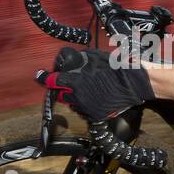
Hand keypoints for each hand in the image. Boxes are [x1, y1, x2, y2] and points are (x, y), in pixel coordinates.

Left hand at [35, 47, 153, 120]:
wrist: (133, 84)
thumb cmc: (115, 68)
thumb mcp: (94, 58)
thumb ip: (77, 61)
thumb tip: (66, 63)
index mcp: (76, 82)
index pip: (52, 82)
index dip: (45, 78)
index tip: (40, 76)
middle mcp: (78, 97)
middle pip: (60, 94)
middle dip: (61, 88)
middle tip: (69, 82)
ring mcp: (86, 108)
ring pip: (71, 103)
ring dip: (73, 96)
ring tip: (85, 88)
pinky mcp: (94, 115)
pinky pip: (83, 110)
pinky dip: (84, 104)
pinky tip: (93, 96)